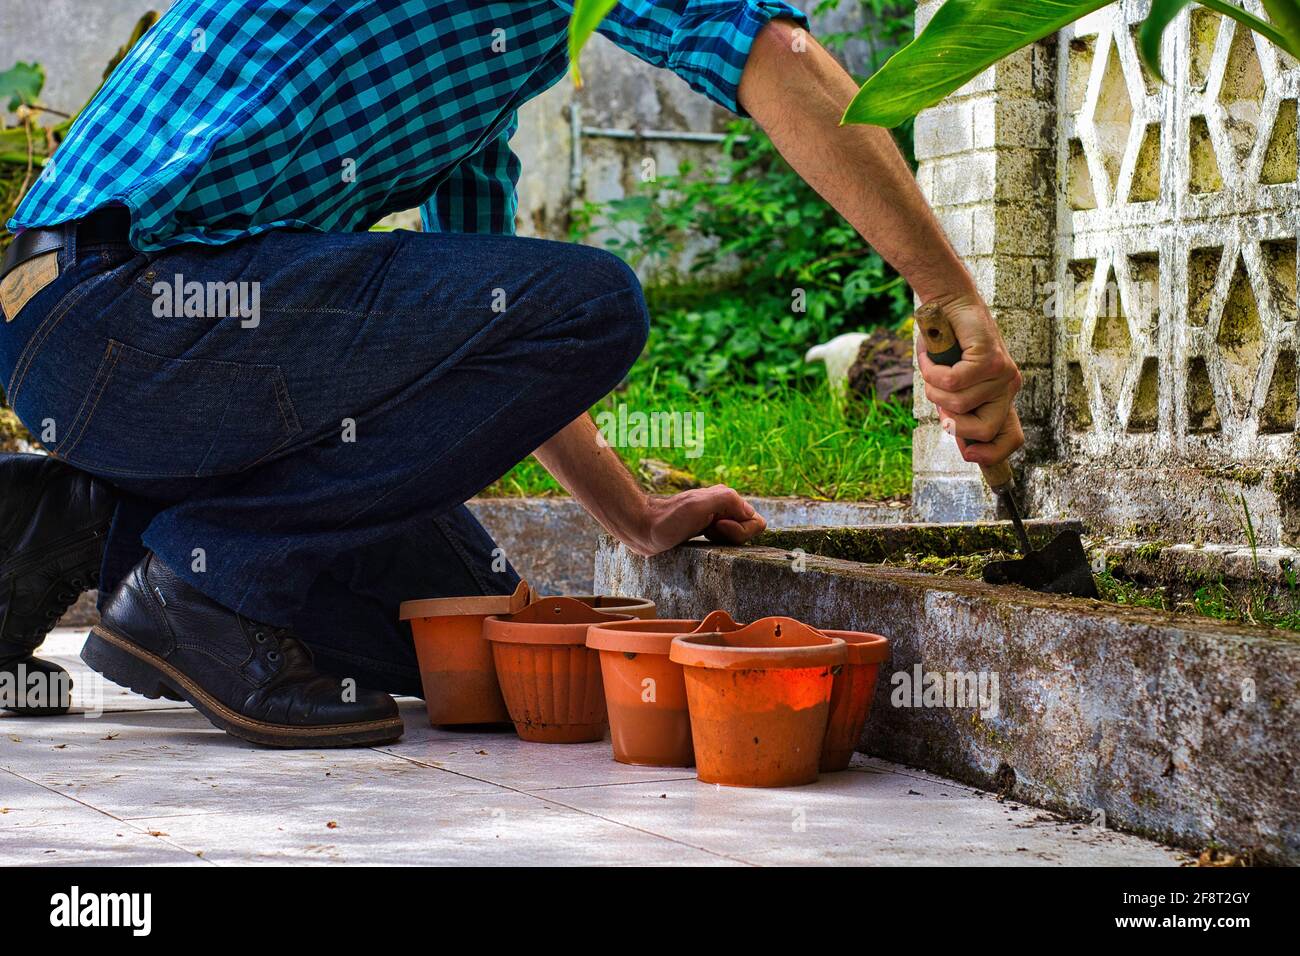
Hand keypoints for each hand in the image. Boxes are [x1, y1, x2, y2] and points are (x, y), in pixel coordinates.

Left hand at [623, 484, 766, 556]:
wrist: (644, 527)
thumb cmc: (668, 519)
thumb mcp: (699, 505)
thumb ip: (728, 501)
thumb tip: (749, 513)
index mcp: (726, 498)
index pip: (756, 521)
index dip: (740, 529)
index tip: (715, 526)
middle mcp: (725, 507)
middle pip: (749, 530)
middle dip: (733, 535)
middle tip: (709, 531)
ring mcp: (717, 518)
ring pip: (738, 536)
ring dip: (724, 540)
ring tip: (704, 535)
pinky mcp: (707, 529)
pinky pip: (726, 539)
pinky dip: (718, 542)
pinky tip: (702, 539)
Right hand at [916, 293, 1023, 465]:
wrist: (948, 305)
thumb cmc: (946, 347)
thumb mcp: (952, 387)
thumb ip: (956, 411)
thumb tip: (954, 436)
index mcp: (1002, 398)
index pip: (1012, 438)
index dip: (992, 454)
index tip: (968, 454)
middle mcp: (1009, 387)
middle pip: (983, 430)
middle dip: (953, 423)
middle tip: (939, 402)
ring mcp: (1003, 374)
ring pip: (959, 404)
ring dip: (933, 389)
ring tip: (931, 369)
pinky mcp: (990, 358)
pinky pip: (952, 382)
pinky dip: (931, 372)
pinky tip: (929, 358)